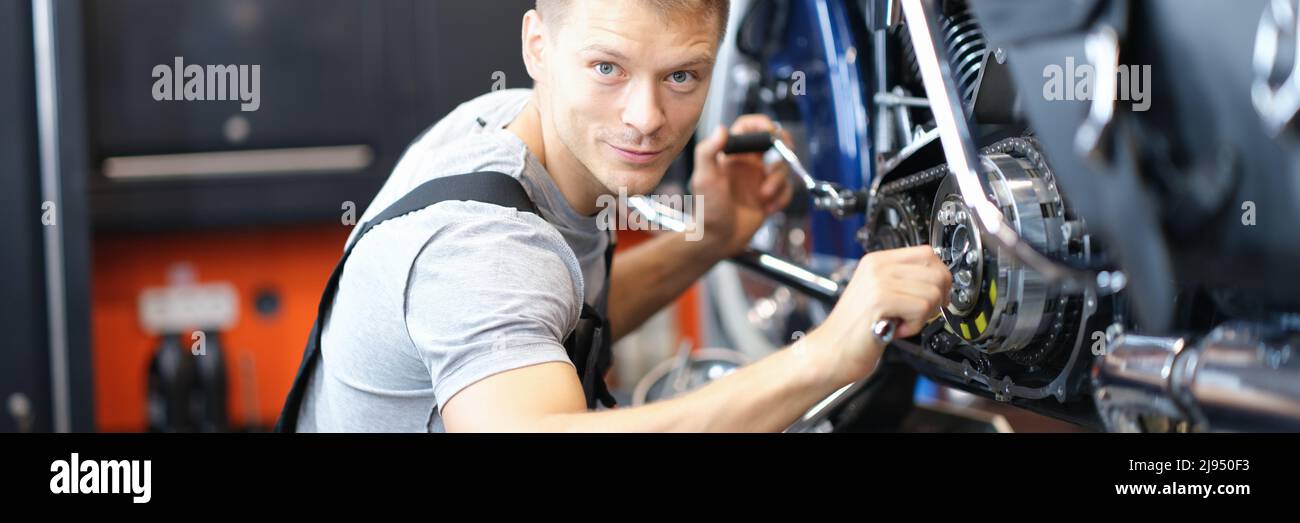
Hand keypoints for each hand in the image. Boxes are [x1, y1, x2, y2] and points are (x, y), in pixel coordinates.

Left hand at [689, 114, 794, 259]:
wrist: (716, 240)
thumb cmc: (706, 211)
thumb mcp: (703, 179)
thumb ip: (708, 151)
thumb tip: (721, 129)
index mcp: (731, 155)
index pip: (748, 127)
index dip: (762, 124)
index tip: (771, 132)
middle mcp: (747, 164)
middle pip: (774, 142)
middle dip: (783, 148)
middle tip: (783, 155)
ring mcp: (759, 180)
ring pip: (783, 167)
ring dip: (778, 181)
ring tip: (764, 196)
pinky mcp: (769, 197)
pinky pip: (786, 190)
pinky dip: (781, 199)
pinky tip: (767, 209)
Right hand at [806, 246, 951, 385]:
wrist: (830, 352)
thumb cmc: (855, 330)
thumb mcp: (879, 294)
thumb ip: (903, 282)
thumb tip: (938, 280)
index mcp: (877, 261)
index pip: (927, 253)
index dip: (940, 276)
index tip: (935, 296)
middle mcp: (877, 267)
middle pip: (936, 271)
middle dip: (936, 298)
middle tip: (918, 314)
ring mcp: (878, 282)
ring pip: (932, 292)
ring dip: (923, 315)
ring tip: (901, 323)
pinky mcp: (881, 300)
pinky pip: (921, 308)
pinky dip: (915, 325)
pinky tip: (896, 329)